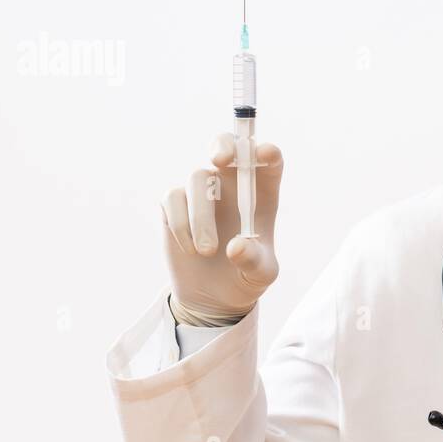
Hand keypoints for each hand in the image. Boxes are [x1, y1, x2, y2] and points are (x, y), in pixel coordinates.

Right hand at [160, 132, 282, 322]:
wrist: (213, 296)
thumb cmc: (245, 277)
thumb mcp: (259, 275)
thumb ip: (253, 260)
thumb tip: (236, 247)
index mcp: (262, 194)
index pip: (269, 161)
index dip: (267, 152)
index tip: (264, 154)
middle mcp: (232, 184)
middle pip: (227, 145)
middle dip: (223, 145)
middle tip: (220, 159)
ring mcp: (202, 191)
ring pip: (198, 177)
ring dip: (201, 215)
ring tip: (206, 251)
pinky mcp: (175, 204)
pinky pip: (173, 198)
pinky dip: (180, 224)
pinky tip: (190, 250)